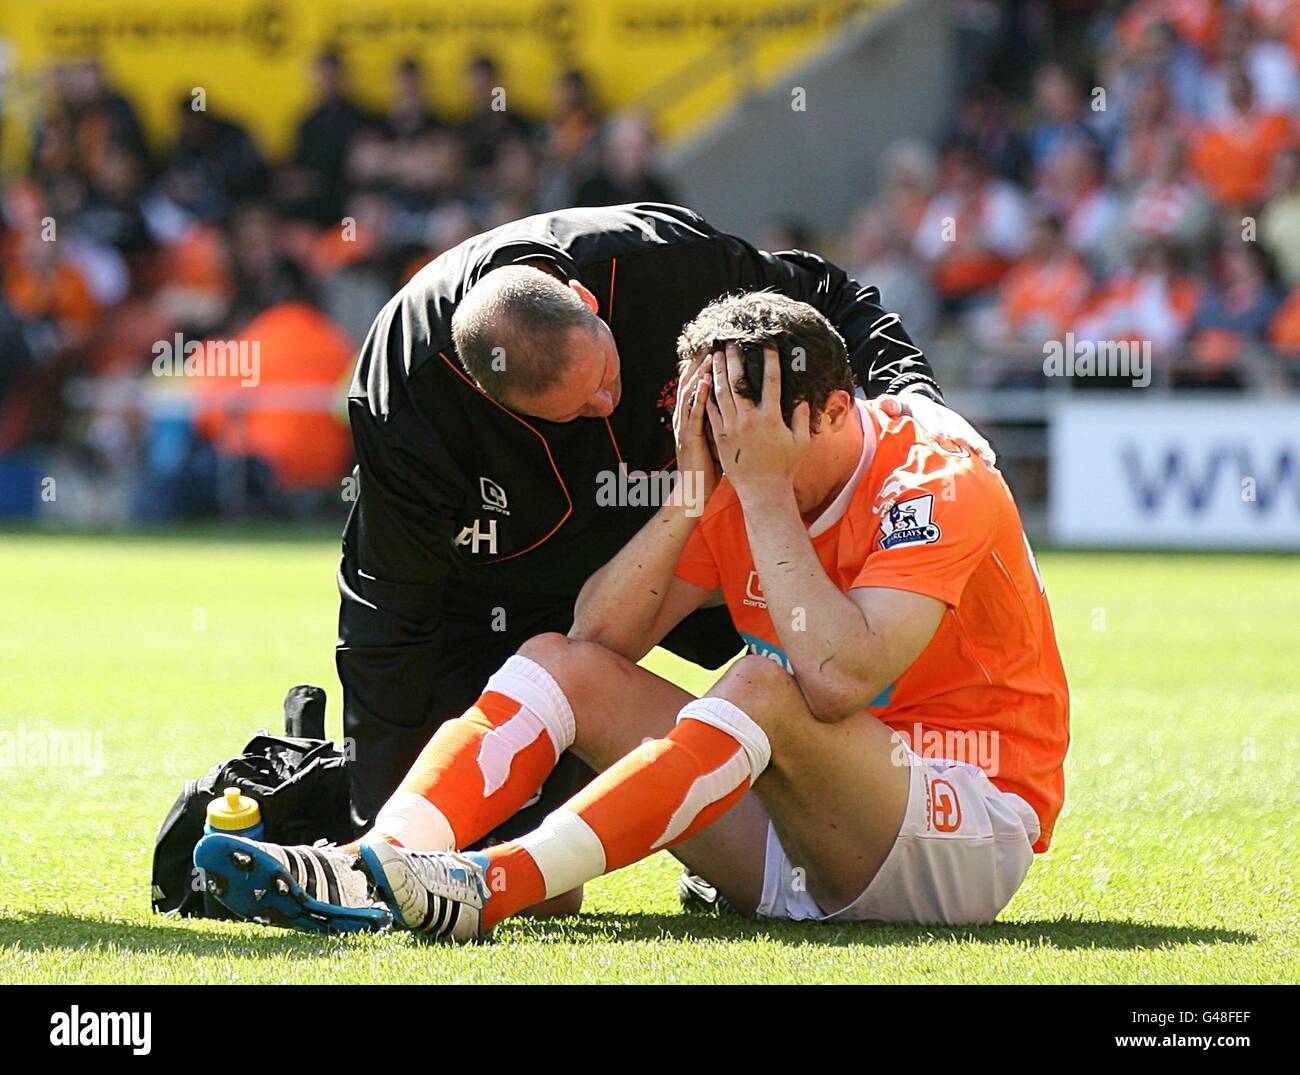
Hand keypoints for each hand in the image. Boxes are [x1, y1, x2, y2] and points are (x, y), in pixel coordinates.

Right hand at [672, 353, 718, 509]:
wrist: (694, 491)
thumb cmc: (708, 466)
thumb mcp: (715, 438)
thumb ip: (721, 419)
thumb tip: (738, 404)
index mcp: (693, 416)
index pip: (697, 385)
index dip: (703, 367)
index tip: (716, 349)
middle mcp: (687, 417)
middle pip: (691, 383)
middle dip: (700, 363)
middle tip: (712, 342)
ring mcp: (686, 427)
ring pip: (690, 394)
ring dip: (699, 374)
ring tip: (709, 355)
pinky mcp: (690, 438)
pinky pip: (693, 414)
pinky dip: (698, 396)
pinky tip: (705, 382)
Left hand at [707, 344, 808, 500]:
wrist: (762, 490)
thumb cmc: (784, 467)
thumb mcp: (801, 442)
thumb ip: (803, 418)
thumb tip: (804, 399)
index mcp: (771, 418)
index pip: (771, 382)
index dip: (770, 361)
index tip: (768, 345)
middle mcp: (749, 420)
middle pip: (739, 382)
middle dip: (735, 360)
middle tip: (731, 343)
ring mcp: (731, 428)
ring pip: (721, 393)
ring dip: (718, 372)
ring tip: (716, 356)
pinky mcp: (719, 436)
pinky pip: (711, 410)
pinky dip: (707, 394)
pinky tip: (705, 381)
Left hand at [878, 393, 996, 467]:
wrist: (922, 407)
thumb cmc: (906, 411)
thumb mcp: (897, 405)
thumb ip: (891, 405)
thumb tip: (883, 402)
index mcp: (928, 411)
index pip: (931, 417)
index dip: (935, 426)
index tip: (939, 435)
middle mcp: (947, 419)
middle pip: (957, 428)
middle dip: (962, 439)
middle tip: (970, 451)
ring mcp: (958, 429)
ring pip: (971, 438)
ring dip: (979, 449)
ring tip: (988, 461)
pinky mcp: (966, 438)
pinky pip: (977, 447)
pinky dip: (985, 457)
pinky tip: (992, 471)